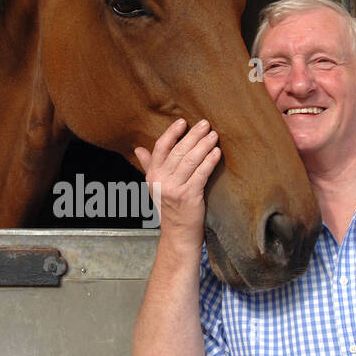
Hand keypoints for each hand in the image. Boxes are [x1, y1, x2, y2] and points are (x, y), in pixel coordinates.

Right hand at [134, 118, 220, 246]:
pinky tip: (216, 152)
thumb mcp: (156, 185)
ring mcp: (175, 189)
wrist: (178, 233)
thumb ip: (149, 165)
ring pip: (191, 160)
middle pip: (179, 151)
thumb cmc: (170, 206)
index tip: (183, 122)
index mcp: (152, 175)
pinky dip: (210, 161)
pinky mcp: (190, 196)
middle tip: (206, 124)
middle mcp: (161, 180)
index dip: (172, 133)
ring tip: (214, 135)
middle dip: (194, 135)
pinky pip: (201, 173)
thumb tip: (138, 148)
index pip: (161, 148)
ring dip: (204, 145)